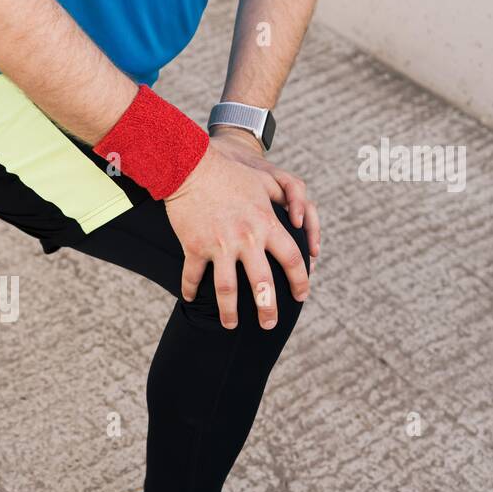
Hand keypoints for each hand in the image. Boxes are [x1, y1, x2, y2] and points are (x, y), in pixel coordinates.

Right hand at [165, 139, 310, 329]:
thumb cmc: (230, 173)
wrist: (191, 166)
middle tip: (270, 325)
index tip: (301, 296)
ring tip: (230, 325)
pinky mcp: (194, 246)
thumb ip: (286, 200)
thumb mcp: (263, 183)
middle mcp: (246, 239)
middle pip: (262, 284)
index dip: (300, 281)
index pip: (292, 259)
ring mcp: (219, 245)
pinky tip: (189, 299)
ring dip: (229, 312)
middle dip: (268, 309)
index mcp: (266, 225)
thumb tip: (303, 218)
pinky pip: (193, 275)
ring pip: (226, 289)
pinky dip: (190, 289)